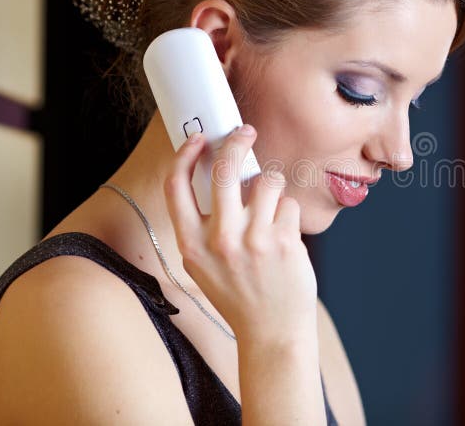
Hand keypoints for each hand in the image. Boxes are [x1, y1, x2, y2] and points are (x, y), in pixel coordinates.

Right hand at [163, 125, 317, 345]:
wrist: (272, 331)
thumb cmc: (239, 294)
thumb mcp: (204, 264)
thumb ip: (204, 224)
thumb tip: (217, 172)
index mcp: (191, 244)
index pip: (176, 185)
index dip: (184, 154)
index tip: (198, 138)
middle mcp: (219, 240)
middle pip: (224, 169)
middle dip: (236, 141)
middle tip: (245, 132)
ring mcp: (253, 240)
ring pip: (266, 181)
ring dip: (271, 186)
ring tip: (271, 209)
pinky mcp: (283, 241)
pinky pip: (288, 203)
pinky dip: (288, 213)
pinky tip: (284, 236)